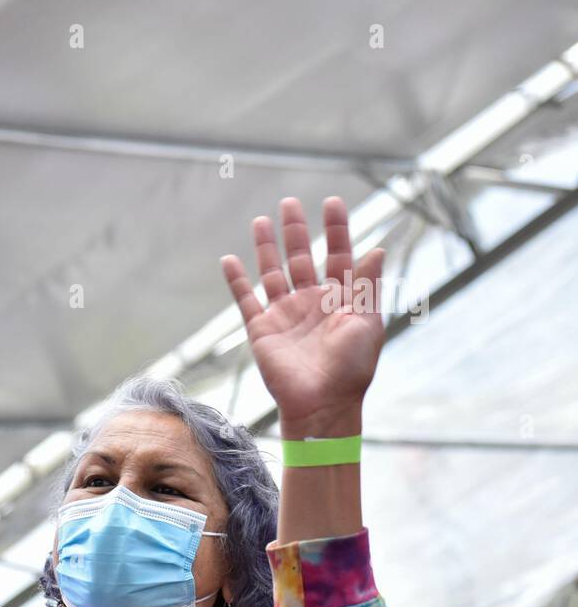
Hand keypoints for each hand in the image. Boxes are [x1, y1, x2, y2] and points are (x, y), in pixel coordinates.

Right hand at [220, 197, 384, 437]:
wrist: (322, 404)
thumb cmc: (351, 368)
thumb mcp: (367, 322)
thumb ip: (367, 286)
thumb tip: (377, 249)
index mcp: (340, 300)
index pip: (338, 255)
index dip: (336, 229)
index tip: (332, 203)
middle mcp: (311, 302)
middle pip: (301, 257)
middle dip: (296, 230)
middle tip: (290, 202)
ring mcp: (285, 314)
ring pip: (272, 272)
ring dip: (266, 247)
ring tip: (260, 220)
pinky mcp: (262, 330)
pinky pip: (246, 299)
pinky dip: (236, 280)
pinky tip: (229, 260)